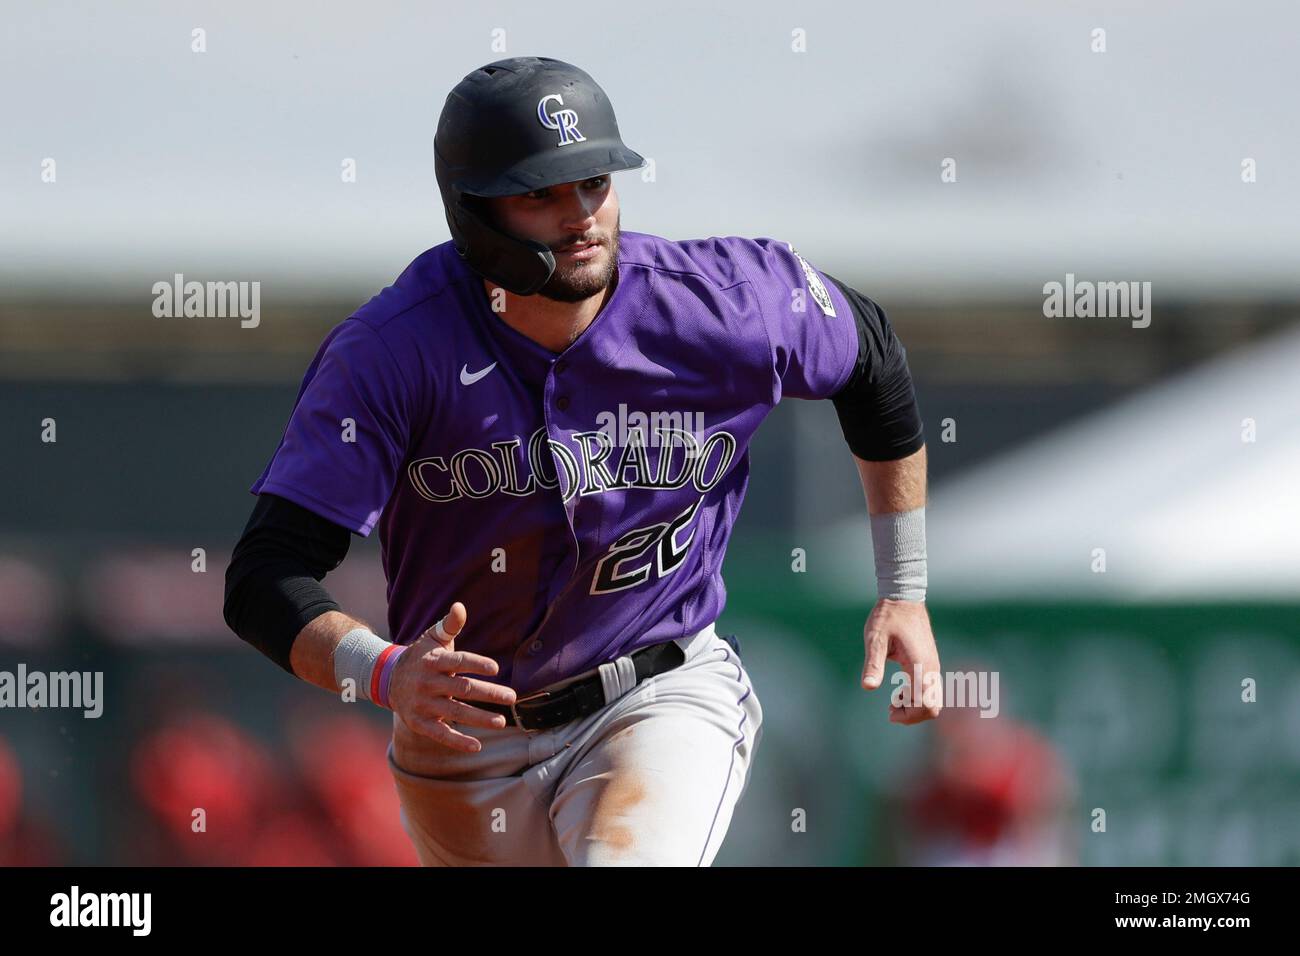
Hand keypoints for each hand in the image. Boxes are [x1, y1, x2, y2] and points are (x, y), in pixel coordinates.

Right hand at [387, 601, 517, 752]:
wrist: (388, 680)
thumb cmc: (421, 657)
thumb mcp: (432, 639)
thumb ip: (449, 625)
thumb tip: (460, 606)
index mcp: (433, 661)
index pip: (458, 662)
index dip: (476, 664)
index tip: (496, 669)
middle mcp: (428, 683)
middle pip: (462, 689)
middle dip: (488, 693)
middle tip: (511, 697)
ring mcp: (423, 705)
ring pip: (455, 713)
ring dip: (479, 718)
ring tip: (501, 721)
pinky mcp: (419, 723)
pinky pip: (440, 734)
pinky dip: (458, 741)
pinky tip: (477, 745)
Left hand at [860, 598, 942, 724]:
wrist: (903, 598)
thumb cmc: (887, 617)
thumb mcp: (875, 640)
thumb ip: (873, 664)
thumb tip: (868, 687)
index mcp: (920, 666)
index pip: (925, 705)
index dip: (909, 716)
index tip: (889, 713)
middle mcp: (931, 668)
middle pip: (934, 707)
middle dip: (913, 715)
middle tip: (890, 710)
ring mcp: (933, 666)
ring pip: (934, 700)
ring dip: (915, 706)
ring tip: (893, 701)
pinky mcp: (931, 663)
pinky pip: (931, 690)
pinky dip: (918, 697)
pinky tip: (900, 691)